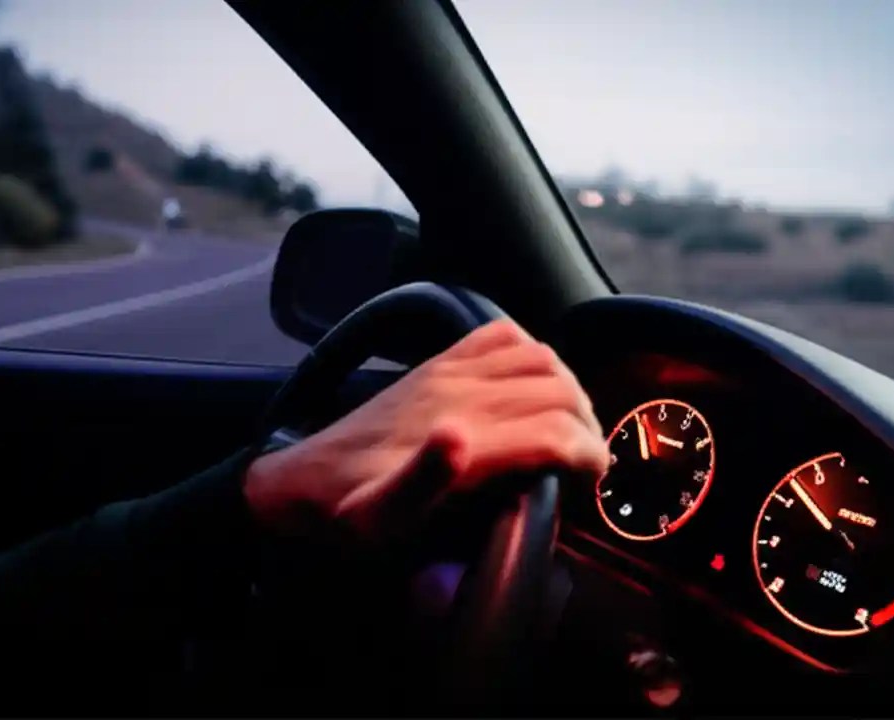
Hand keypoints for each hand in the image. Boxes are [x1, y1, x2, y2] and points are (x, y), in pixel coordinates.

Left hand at [243, 319, 608, 547]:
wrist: (301, 481)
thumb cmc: (344, 513)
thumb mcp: (376, 519)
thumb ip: (419, 484)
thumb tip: (460, 438)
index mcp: (457, 434)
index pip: (553, 429)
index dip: (588, 454)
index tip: (592, 480)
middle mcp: (458, 391)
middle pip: (557, 389)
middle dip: (589, 424)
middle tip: (587, 462)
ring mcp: (448, 371)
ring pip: (540, 357)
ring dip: (571, 390)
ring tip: (571, 429)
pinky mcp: (438, 363)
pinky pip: (501, 334)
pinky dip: (535, 354)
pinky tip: (533, 387)